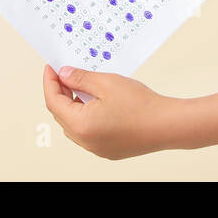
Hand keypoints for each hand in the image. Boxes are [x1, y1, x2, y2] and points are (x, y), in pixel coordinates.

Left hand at [42, 64, 180, 159]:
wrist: (167, 125)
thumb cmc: (141, 106)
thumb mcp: (107, 83)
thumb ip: (81, 79)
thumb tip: (63, 75)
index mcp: (80, 125)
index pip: (53, 101)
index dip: (50, 82)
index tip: (51, 68)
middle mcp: (85, 141)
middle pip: (62, 115)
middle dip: (60, 93)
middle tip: (65, 74)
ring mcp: (97, 148)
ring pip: (74, 125)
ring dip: (73, 106)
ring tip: (82, 87)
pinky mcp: (108, 150)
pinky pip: (88, 133)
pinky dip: (86, 117)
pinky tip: (96, 103)